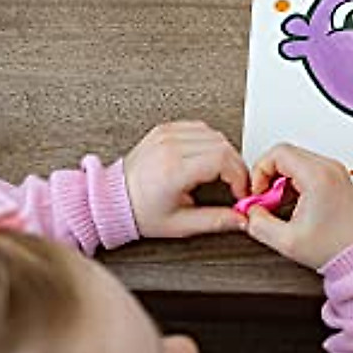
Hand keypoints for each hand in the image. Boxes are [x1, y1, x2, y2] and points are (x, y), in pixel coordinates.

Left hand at [124, 121, 250, 237]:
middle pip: (222, 145)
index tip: (240, 190)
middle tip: (235, 184)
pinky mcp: (164, 131)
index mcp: (174, 169)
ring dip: (224, 153)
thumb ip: (216, 221)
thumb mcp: (181, 224)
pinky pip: (199, 128)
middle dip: (236, 166)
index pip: (222, 159)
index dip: (239, 175)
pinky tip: (207, 158)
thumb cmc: (139, 212)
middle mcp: (170, 147)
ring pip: (213, 134)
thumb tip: (240, 219)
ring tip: (222, 173)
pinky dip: (210, 142)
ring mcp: (166, 135)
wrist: (112, 200)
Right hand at [244, 144, 352, 270]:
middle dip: (268, 176)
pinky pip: (307, 169)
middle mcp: (329, 168)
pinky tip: (291, 204)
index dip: (259, 172)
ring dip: (280, 179)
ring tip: (279, 204)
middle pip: (285, 154)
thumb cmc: (336, 248)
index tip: (257, 193)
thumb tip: (249, 212)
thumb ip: (258, 224)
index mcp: (318, 176)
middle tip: (265, 200)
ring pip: (295, 161)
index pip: (277, 153)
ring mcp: (335, 172)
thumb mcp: (287, 241)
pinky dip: (293, 182)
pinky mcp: (337, 179)